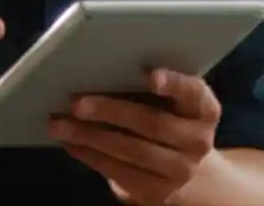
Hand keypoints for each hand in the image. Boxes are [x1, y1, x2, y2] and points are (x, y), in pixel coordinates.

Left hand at [49, 69, 220, 204]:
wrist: (180, 164)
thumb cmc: (164, 116)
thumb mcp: (165, 99)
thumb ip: (143, 83)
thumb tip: (97, 69)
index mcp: (203, 109)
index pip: (193, 92)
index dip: (174, 83)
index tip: (151, 76)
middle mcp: (198, 141)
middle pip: (153, 123)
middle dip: (111, 111)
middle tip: (77, 103)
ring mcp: (180, 170)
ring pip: (132, 151)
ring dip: (90, 136)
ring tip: (60, 123)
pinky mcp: (157, 193)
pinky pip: (118, 172)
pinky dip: (89, 155)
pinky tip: (69, 142)